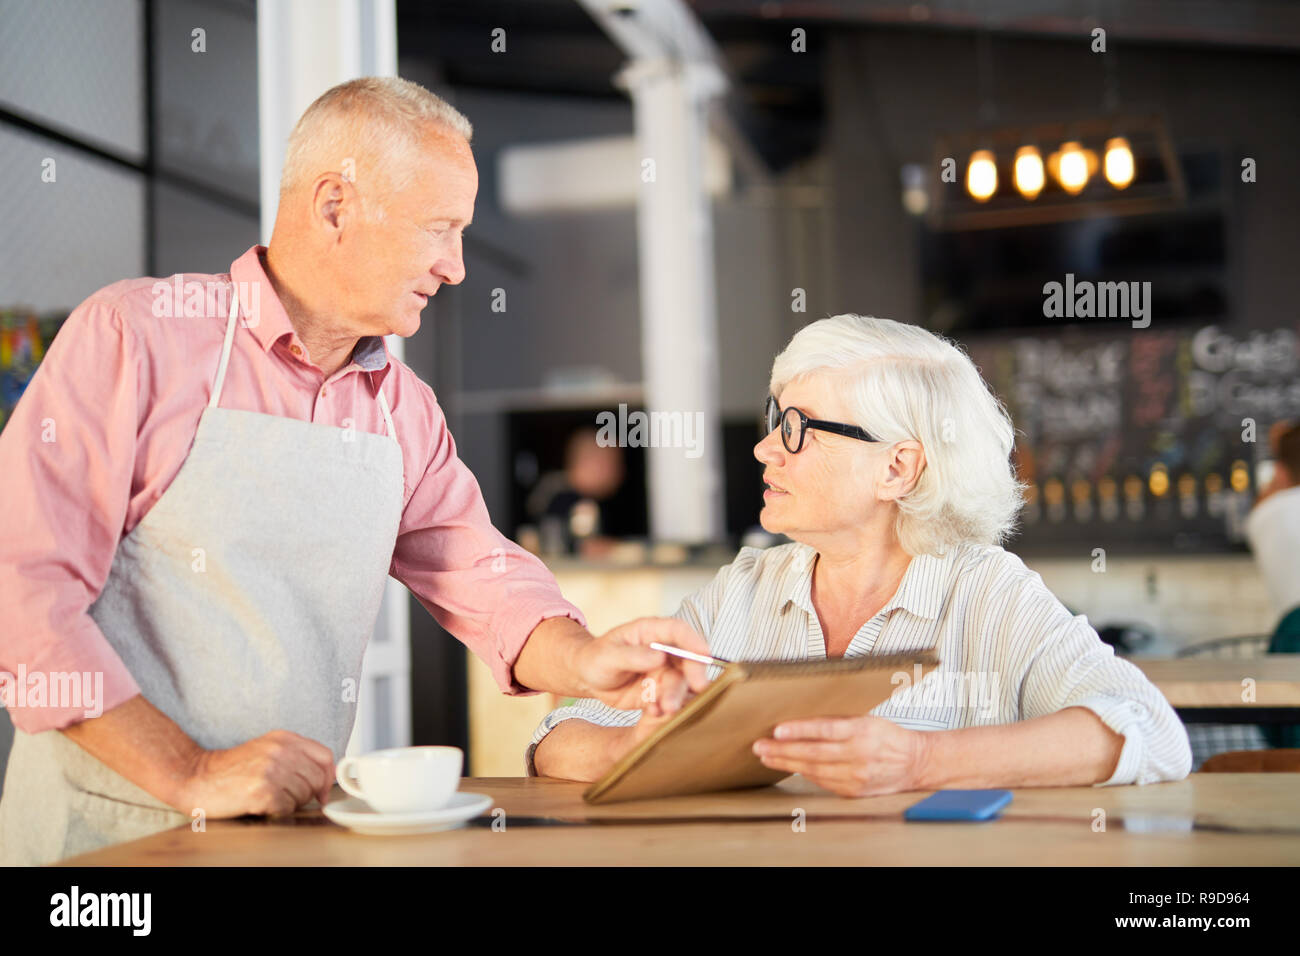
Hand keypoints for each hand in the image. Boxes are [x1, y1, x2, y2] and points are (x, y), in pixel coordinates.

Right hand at [172, 730, 335, 817]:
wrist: (197, 778)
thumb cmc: (231, 769)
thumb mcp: (267, 749)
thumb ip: (295, 756)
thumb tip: (325, 777)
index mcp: (284, 738)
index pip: (325, 756)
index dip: (328, 777)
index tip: (322, 791)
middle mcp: (281, 751)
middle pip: (317, 779)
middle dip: (307, 794)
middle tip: (286, 797)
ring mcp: (272, 771)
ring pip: (303, 796)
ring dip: (290, 803)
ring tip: (269, 797)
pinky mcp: (263, 791)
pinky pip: (287, 808)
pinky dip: (277, 811)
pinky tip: (261, 804)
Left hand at [576, 617, 710, 715]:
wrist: (588, 678)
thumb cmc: (596, 658)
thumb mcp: (607, 656)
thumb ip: (632, 656)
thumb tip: (660, 657)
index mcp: (650, 632)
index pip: (678, 630)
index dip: (694, 640)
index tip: (705, 653)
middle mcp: (663, 651)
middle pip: (687, 660)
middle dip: (694, 674)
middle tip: (698, 688)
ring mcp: (663, 672)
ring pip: (680, 684)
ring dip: (677, 696)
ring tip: (664, 709)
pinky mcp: (660, 691)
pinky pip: (668, 700)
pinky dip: (664, 709)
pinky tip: (652, 713)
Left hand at [751, 715, 929, 797]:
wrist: (914, 763)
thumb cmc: (886, 736)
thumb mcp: (866, 719)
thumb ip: (837, 721)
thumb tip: (801, 719)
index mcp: (862, 731)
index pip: (825, 730)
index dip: (799, 731)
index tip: (777, 731)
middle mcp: (859, 755)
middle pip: (813, 754)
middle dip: (782, 750)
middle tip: (760, 746)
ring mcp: (856, 775)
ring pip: (814, 770)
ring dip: (786, 763)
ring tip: (767, 757)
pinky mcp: (853, 790)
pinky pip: (822, 781)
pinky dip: (803, 774)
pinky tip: (788, 767)